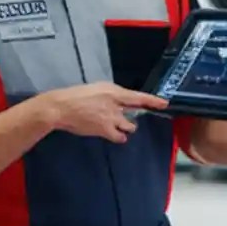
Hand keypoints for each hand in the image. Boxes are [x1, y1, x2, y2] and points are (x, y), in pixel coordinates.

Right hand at [41, 82, 168, 142]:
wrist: (61, 107)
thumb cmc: (75, 96)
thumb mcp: (96, 89)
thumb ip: (110, 95)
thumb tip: (119, 101)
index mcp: (113, 91)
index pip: (138, 96)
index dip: (153, 101)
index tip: (165, 103)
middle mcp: (115, 104)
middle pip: (135, 113)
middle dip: (132, 116)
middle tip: (122, 116)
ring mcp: (111, 118)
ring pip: (130, 127)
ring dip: (125, 127)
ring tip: (115, 125)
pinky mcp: (104, 130)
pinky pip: (120, 137)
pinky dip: (118, 136)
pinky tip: (112, 134)